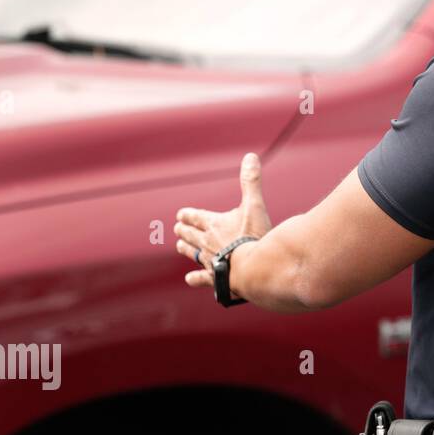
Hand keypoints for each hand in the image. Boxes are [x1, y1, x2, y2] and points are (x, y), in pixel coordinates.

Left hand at [175, 152, 273, 289]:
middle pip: (190, 234)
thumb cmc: (254, 236)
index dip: (187, 215)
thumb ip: (251, 182)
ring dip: (186, 248)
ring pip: (192, 253)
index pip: (195, 216)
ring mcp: (209, 261)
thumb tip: (250, 156)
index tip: (181, 214)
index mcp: (214, 223)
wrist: (253, 267)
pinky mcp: (215, 278)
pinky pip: (201, 278)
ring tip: (180, 246)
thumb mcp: (255, 205)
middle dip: (184, 230)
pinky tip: (190, 278)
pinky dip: (195, 278)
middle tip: (178, 228)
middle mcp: (206, 242)